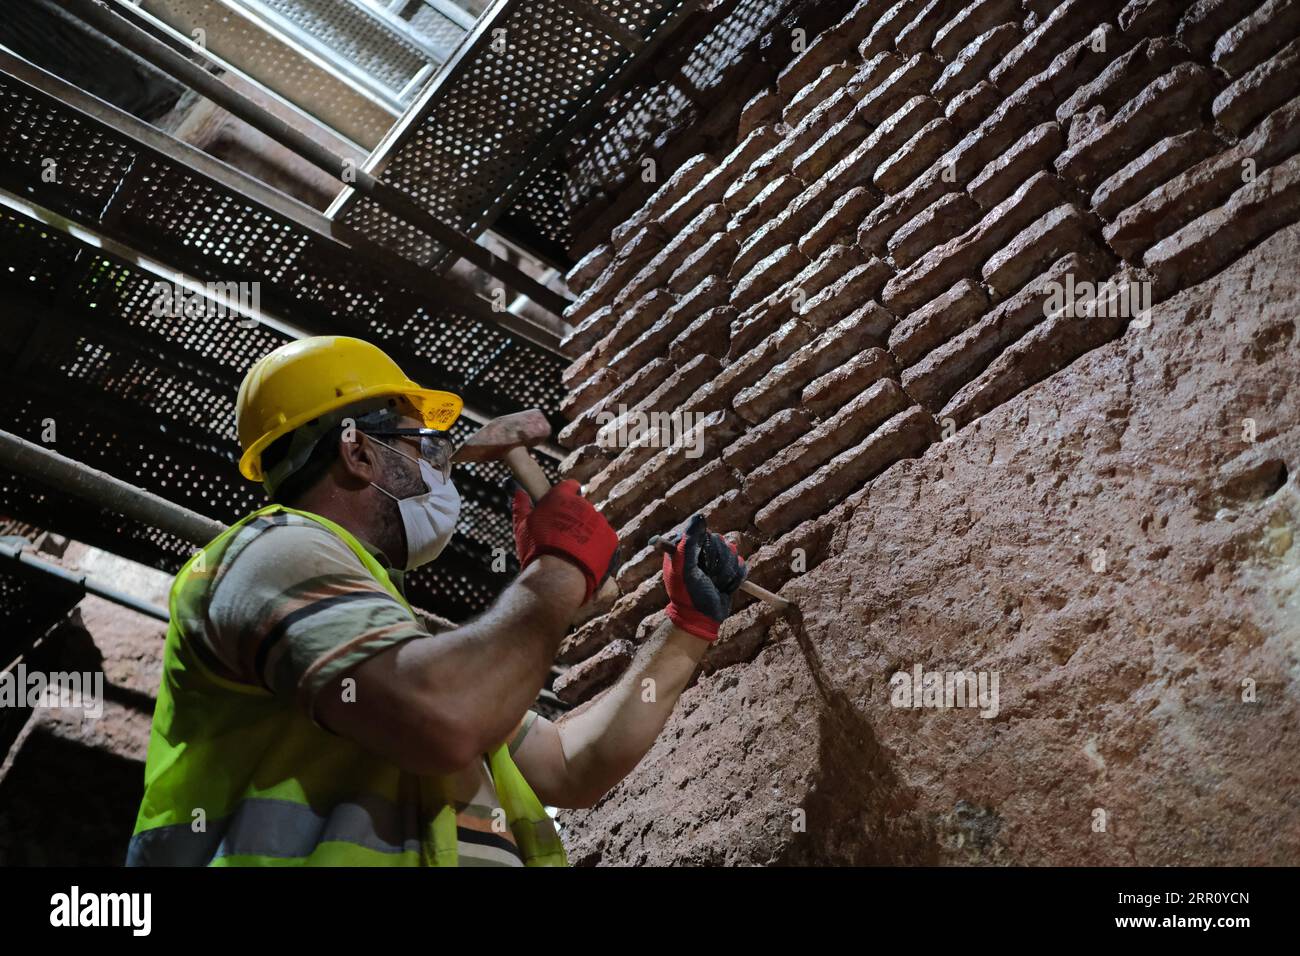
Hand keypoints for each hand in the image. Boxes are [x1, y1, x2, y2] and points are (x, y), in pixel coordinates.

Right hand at [510, 479, 618, 601]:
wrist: (558, 575)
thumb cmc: (537, 550)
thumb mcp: (522, 527)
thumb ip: (521, 507)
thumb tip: (518, 492)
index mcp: (561, 498)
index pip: (569, 486)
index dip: (566, 494)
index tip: (562, 505)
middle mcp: (583, 505)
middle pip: (581, 507)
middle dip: (574, 518)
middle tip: (563, 536)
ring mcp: (599, 521)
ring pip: (594, 523)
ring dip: (586, 533)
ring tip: (573, 551)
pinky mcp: (610, 538)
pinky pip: (605, 539)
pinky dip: (598, 547)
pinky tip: (586, 557)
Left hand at [662, 514, 746, 640]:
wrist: (701, 618)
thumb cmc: (688, 594)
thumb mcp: (684, 568)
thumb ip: (688, 542)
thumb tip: (699, 517)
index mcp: (686, 548)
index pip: (703, 531)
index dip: (704, 546)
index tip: (699, 560)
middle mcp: (701, 552)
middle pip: (720, 541)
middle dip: (716, 562)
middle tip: (707, 577)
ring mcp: (716, 561)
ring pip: (733, 552)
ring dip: (725, 572)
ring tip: (715, 584)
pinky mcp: (730, 571)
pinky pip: (742, 565)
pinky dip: (735, 578)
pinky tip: (724, 587)